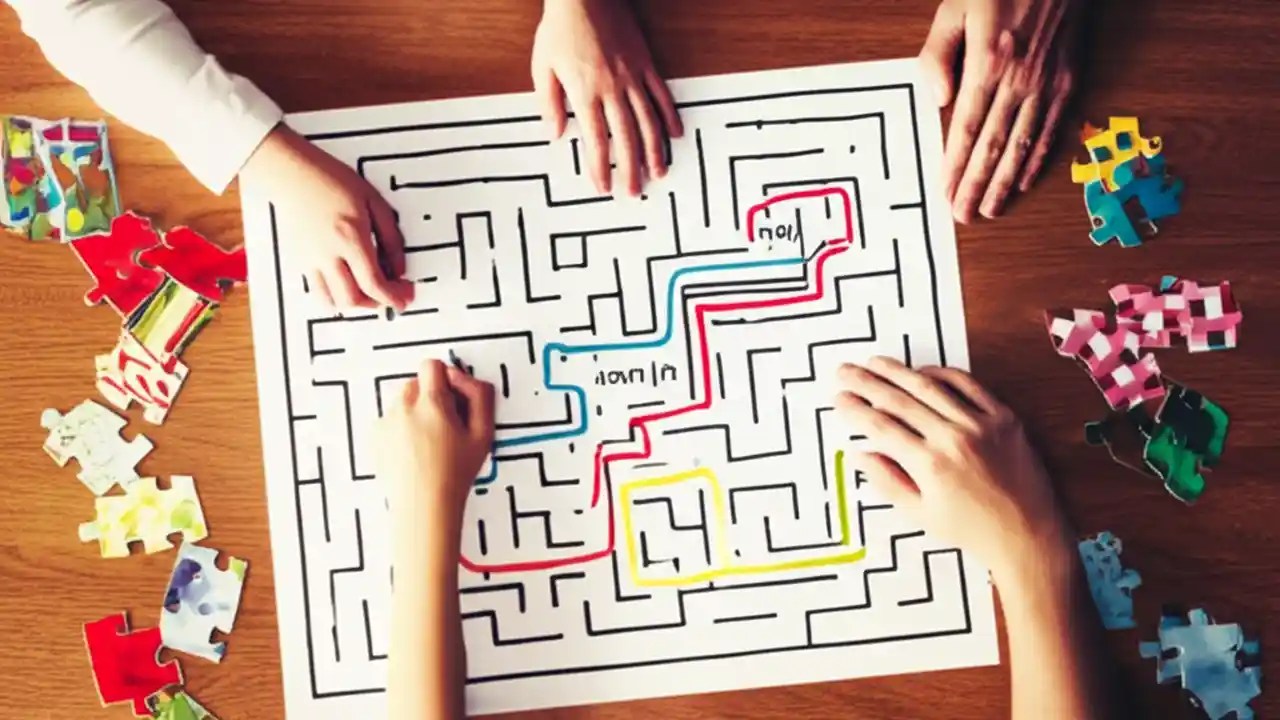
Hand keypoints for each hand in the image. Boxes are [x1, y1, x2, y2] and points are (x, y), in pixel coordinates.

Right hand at [242, 125, 414, 310]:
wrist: (292, 173)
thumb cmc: (330, 180)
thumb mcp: (374, 202)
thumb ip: (391, 237)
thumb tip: (399, 268)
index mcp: (351, 237)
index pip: (374, 283)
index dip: (393, 297)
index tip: (404, 298)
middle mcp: (329, 254)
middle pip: (354, 299)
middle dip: (377, 303)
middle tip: (390, 293)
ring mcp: (311, 260)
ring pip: (334, 301)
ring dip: (356, 304)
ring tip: (369, 292)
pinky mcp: (300, 261)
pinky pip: (317, 292)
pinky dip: (335, 297)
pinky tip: (346, 286)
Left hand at [375, 360, 495, 527]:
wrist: (424, 507)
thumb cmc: (455, 474)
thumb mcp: (483, 433)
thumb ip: (480, 395)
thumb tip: (463, 377)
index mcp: (431, 403)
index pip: (432, 366)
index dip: (445, 378)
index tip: (452, 398)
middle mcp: (404, 407)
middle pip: (416, 382)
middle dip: (430, 396)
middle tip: (444, 424)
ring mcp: (386, 422)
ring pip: (402, 401)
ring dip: (414, 412)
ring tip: (429, 442)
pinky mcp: (376, 437)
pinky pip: (390, 420)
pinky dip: (400, 428)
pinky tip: (413, 451)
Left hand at [532, 0, 682, 196]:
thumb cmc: (560, 28)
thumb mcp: (542, 66)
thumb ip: (548, 102)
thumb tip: (555, 133)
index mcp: (585, 93)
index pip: (596, 141)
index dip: (600, 168)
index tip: (603, 187)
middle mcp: (612, 89)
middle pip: (625, 138)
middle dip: (630, 169)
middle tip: (634, 192)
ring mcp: (632, 77)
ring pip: (647, 121)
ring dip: (653, 151)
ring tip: (658, 173)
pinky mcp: (645, 64)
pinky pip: (661, 95)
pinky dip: (668, 117)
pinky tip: (673, 135)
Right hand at [833, 356, 1072, 580]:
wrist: (1027, 534)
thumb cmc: (972, 531)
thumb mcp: (920, 514)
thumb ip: (886, 481)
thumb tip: (859, 454)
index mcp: (929, 465)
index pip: (880, 427)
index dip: (854, 409)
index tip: (839, 398)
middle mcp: (953, 438)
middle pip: (898, 400)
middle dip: (866, 382)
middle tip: (845, 371)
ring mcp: (980, 424)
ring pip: (929, 386)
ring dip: (897, 371)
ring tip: (875, 362)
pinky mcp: (1004, 418)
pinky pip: (968, 385)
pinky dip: (943, 373)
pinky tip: (922, 371)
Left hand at [920, 0, 1083, 222]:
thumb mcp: (954, 8)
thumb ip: (938, 55)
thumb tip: (937, 101)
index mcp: (987, 63)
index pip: (966, 129)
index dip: (956, 167)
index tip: (945, 194)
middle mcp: (1020, 80)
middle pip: (993, 146)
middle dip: (977, 185)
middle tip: (963, 216)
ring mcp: (1048, 82)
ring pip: (1023, 144)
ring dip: (1006, 182)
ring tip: (990, 209)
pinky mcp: (1069, 78)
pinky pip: (1052, 128)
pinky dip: (1038, 158)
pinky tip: (1026, 180)